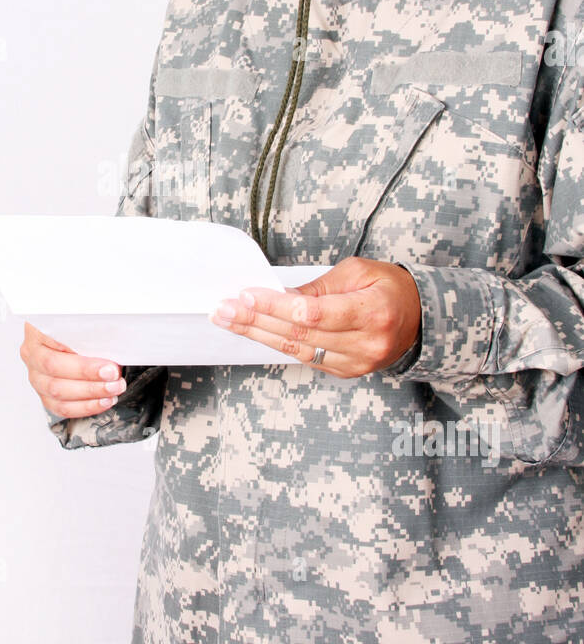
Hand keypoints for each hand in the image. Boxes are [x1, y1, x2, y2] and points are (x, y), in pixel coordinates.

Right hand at [20, 323, 126, 417]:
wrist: (71, 331)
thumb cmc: (75, 325)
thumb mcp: (81, 320)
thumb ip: (90, 332)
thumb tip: (112, 347)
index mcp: (36, 333)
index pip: (56, 352)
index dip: (83, 366)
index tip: (109, 367)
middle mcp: (32, 355)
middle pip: (55, 375)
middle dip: (90, 381)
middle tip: (114, 379)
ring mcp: (36, 376)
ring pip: (58, 395)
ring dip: (90, 395)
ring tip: (112, 390)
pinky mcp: (45, 393)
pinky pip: (62, 407)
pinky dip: (85, 407)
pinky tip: (102, 401)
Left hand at [210, 256, 421, 377]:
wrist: (420, 318)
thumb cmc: (390, 287)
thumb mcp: (359, 271)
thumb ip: (320, 287)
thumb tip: (279, 296)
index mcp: (373, 311)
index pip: (314, 314)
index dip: (276, 306)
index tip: (247, 294)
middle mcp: (366, 343)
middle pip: (299, 334)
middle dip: (256, 320)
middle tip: (223, 309)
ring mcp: (356, 362)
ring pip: (297, 350)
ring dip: (258, 334)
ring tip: (227, 320)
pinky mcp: (347, 371)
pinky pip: (305, 358)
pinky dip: (277, 343)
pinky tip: (253, 331)